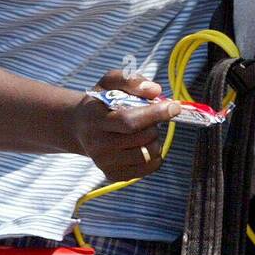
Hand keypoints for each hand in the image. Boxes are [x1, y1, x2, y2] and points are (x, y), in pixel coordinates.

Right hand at [70, 69, 179, 183]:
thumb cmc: (100, 102)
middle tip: (150, 117)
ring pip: (148, 154)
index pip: (129, 121)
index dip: (155, 114)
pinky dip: (154, 155)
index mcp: (95, 119)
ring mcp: (104, 162)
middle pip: (142, 137)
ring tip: (144, 130)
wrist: (80, 127)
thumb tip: (155, 91)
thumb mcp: (109, 82)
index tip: (173, 106)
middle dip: (155, 124)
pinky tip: (144, 144)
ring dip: (155, 139)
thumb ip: (131, 80)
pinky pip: (149, 168)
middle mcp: (97, 144)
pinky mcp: (113, 175)